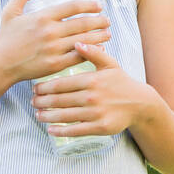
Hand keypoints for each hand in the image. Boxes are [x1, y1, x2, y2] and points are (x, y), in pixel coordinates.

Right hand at [0, 0, 111, 84]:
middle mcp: (50, 31)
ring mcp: (54, 48)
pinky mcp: (55, 64)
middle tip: (107, 20)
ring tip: (108, 33)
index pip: (72, 7)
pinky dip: (92, 51)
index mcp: (42, 17)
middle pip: (82, 23)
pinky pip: (79, 56)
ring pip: (84, 39)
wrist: (0, 65)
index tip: (98, 6)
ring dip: (100, 35)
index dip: (89, 5)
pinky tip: (100, 48)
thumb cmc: (5, 39)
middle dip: (99, 21)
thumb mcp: (10, 12)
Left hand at [31, 41, 152, 137]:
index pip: (61, 84)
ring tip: (38, 114)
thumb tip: (77, 42)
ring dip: (47, 116)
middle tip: (33, 101)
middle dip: (42, 101)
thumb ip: (93, 53)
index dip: (45, 87)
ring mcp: (96, 113)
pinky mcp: (100, 127)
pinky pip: (75, 130)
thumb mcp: (110, 64)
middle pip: (59, 100)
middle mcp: (92, 96)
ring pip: (64, 116)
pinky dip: (60, 130)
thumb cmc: (122, 83)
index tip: (35, 88)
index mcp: (92, 80)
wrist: (141, 103)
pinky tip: (50, 129)